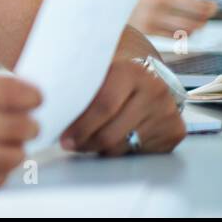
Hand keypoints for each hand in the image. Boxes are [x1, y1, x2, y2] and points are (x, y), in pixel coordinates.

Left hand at [60, 56, 184, 155]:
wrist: (146, 73)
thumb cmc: (111, 73)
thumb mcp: (95, 68)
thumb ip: (75, 82)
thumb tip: (47, 104)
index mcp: (131, 70)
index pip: (103, 106)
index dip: (80, 126)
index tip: (64, 137)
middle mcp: (155, 89)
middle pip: (112, 132)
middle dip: (86, 142)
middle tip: (70, 144)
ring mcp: (167, 111)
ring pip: (123, 146)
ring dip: (101, 148)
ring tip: (87, 141)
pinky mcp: (175, 131)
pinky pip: (140, 152)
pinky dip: (121, 150)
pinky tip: (112, 140)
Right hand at [129, 0, 216, 36]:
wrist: (102, 4)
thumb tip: (211, 4)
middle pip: (202, 8)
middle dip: (209, 9)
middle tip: (208, 8)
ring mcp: (154, 15)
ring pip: (194, 25)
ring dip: (198, 23)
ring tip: (194, 20)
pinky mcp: (148, 30)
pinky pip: (178, 36)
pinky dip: (183, 33)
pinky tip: (178, 27)